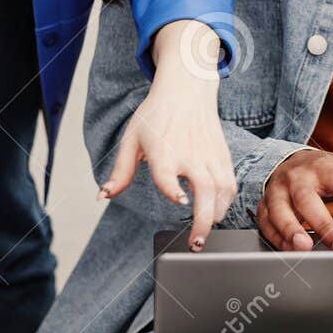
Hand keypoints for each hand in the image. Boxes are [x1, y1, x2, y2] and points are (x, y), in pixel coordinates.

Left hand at [98, 20, 235, 248]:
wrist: (186, 89)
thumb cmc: (156, 115)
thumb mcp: (131, 140)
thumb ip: (120, 172)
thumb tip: (103, 196)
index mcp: (163, 150)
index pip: (169, 173)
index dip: (175, 189)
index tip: (180, 202)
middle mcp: (190, 154)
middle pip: (204, 190)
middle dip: (203, 220)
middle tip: (196, 243)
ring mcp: (209, 155)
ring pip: (222, 190)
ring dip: (216, 214)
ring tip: (205, 231)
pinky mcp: (222, 155)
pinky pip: (229, 183)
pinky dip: (226, 201)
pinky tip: (216, 212)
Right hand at [257, 150, 332, 251]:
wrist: (297, 160)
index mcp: (329, 168)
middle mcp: (301, 177)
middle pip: (309, 199)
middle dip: (325, 225)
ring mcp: (280, 190)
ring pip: (280, 210)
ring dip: (291, 230)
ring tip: (304, 248)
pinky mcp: (265, 204)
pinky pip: (266, 222)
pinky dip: (276, 238)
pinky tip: (290, 250)